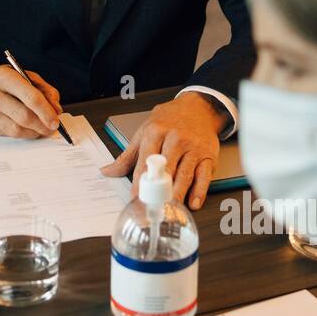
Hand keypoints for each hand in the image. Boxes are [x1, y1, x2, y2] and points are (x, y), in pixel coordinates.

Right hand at [0, 61, 62, 138]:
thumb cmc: (3, 80)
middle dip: (41, 126)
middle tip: (51, 128)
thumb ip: (45, 90)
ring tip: (40, 129)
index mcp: (4, 77)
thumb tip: (56, 111)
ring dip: (33, 133)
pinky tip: (25, 128)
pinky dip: (21, 134)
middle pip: (24, 117)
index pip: (31, 98)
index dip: (46, 112)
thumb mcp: (25, 76)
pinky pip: (8, 134)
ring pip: (16, 130)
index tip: (56, 121)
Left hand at [99, 92, 224, 208]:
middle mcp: (175, 139)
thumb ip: (127, 155)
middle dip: (158, 191)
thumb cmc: (170, 120)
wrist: (198, 107)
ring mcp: (193, 148)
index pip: (145, 163)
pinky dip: (199, 191)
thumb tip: (108, 171)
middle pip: (165, 170)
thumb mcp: (145, 131)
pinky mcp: (208, 155)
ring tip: (169, 208)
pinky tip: (193, 202)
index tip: (135, 198)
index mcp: (155, 133)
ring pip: (184, 175)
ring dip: (177, 194)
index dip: (139, 183)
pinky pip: (204, 176)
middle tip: (152, 207)